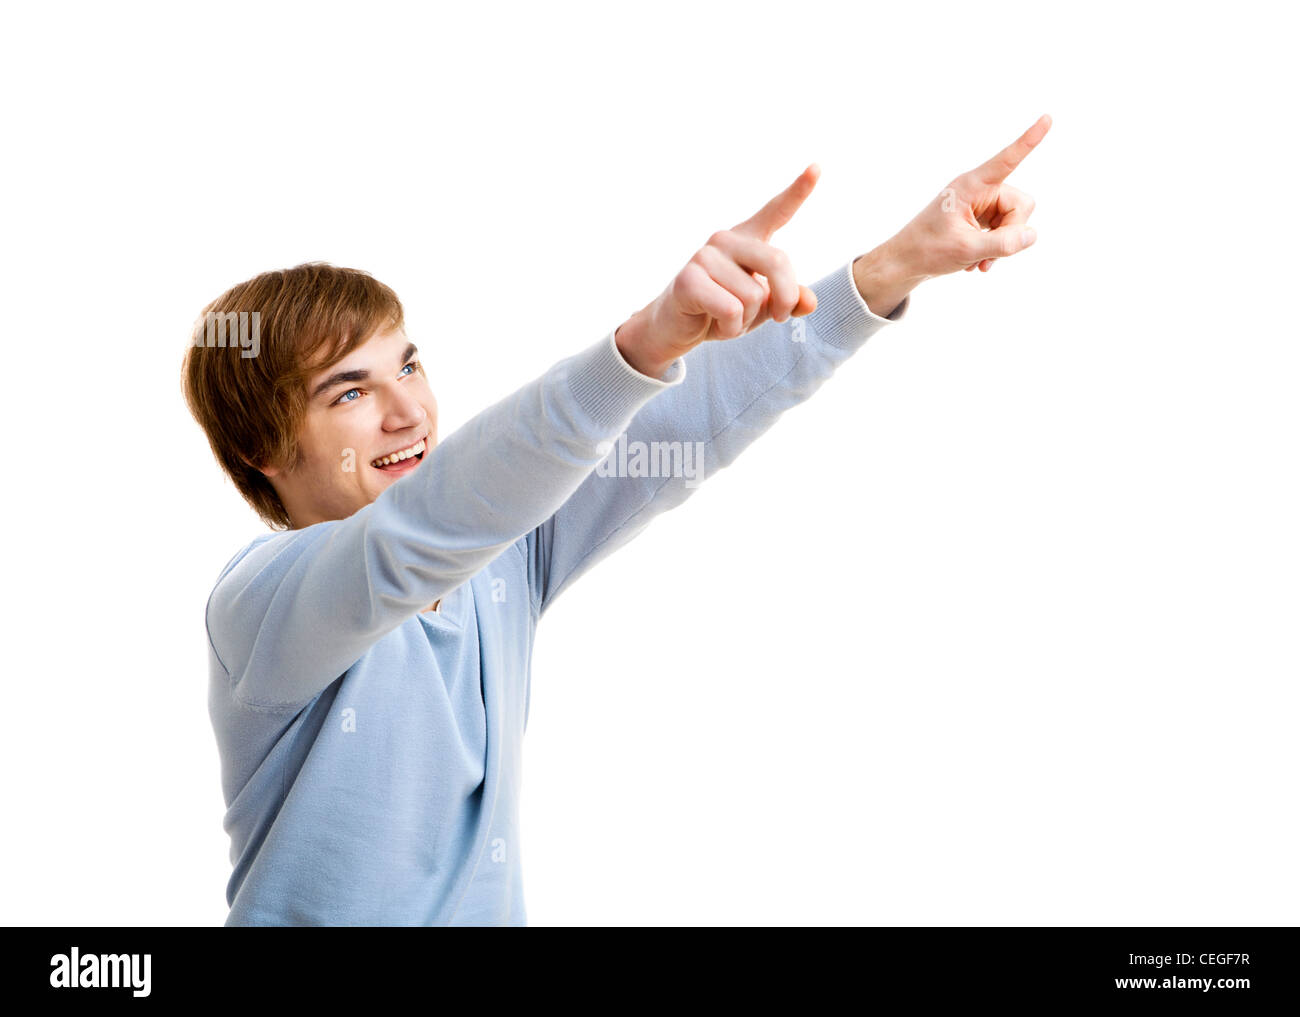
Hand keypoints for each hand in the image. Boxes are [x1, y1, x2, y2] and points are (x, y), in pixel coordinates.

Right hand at [616, 166, 820, 376]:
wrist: (678, 330)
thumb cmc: (722, 313)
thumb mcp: (762, 307)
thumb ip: (789, 301)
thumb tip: (810, 302)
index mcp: (747, 239)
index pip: (775, 212)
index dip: (798, 191)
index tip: (817, 168)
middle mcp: (726, 239)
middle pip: (777, 262)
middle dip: (785, 298)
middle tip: (779, 316)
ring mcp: (705, 256)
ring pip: (753, 296)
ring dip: (747, 320)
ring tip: (727, 318)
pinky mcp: (689, 279)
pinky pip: (731, 310)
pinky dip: (730, 328)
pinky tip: (714, 324)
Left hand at [887, 114, 1050, 280]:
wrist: (906, 263)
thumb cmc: (928, 251)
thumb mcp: (966, 250)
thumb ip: (1002, 243)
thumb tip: (1032, 235)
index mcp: (971, 186)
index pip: (1006, 160)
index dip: (1029, 140)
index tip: (1047, 117)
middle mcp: (980, 190)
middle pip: (1021, 205)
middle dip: (1011, 233)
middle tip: (987, 255)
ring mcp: (982, 204)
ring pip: (1016, 221)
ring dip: (1002, 245)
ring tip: (978, 261)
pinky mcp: (982, 218)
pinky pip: (1006, 231)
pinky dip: (995, 249)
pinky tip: (977, 262)